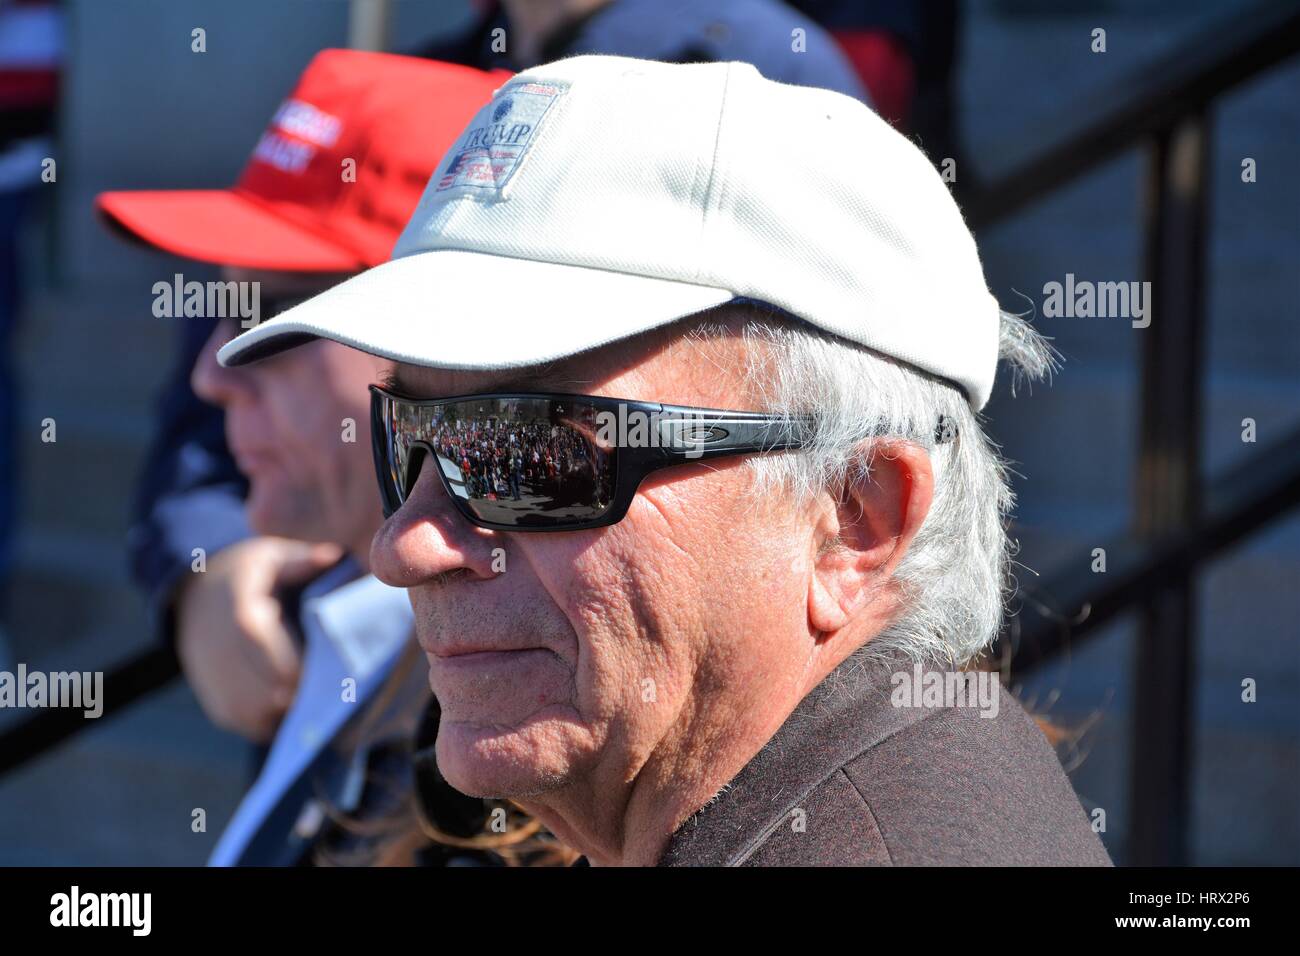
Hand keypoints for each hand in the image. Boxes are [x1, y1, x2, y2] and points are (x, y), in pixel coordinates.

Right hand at [174, 536, 342, 741]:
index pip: (285, 664)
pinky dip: (275, 723)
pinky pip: (250, 726)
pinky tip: (296, 706)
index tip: (343, 668)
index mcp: (245, 619)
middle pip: (276, 694)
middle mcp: (224, 656)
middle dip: (308, 694)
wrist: (191, 595)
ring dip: (291, 712)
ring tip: (318, 697)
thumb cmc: (245, 573)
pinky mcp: (216, 704)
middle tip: (338, 688)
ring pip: (261, 715)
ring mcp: (216, 684)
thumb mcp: (271, 555)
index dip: (314, 674)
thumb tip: (333, 556)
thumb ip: (303, 559)